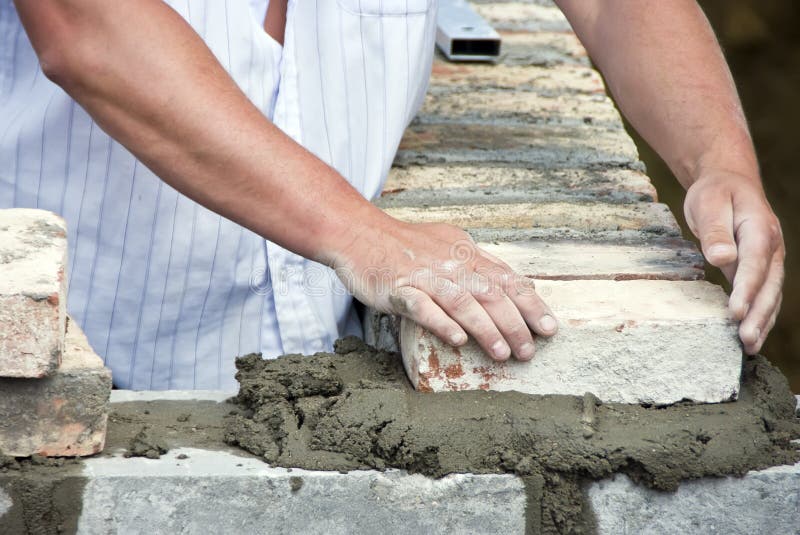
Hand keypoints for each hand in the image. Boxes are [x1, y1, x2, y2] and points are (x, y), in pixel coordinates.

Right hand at [333, 219, 557, 360]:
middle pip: (490, 293)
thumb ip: (477, 263)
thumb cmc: (403, 244)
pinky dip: (442, 322)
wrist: (357, 233)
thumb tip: (511, 283)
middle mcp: (449, 263)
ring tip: (503, 353)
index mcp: (464, 253)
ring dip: (486, 328)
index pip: (506, 279)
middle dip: (515, 323)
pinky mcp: (397, 287)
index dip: (530, 304)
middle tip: (529, 351)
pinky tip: (458, 340)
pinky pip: (422, 306)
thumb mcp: (447, 244)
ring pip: (462, 301)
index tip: (550, 328)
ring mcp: (423, 275)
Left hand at [684, 171, 783, 353]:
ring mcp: (768, 260)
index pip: (754, 264)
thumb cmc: (716, 193)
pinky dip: (759, 316)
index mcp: (759, 229)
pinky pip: (763, 295)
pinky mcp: (759, 269)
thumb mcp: (709, 203)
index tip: (735, 312)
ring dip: (762, 321)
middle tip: (745, 340)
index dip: (746, 290)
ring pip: (770, 294)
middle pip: (769, 285)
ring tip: (750, 347)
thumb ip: (715, 230)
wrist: (728, 183)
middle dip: (758, 314)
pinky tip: (751, 337)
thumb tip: (721, 257)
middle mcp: (770, 247)